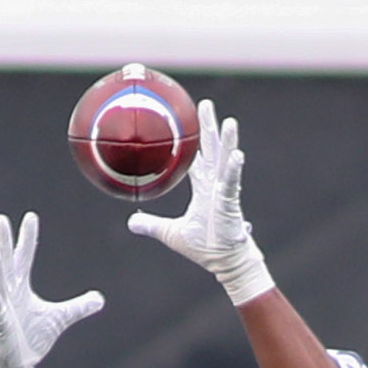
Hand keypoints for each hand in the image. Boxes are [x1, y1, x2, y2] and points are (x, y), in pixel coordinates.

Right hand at [0, 212, 103, 367]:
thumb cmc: (32, 336)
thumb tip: (100, 299)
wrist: (19, 363)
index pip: (24, 256)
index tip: (31, 216)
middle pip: (5, 262)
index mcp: (21, 286)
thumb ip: (78, 307)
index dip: (28, 238)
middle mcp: (8, 292)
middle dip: (3, 241)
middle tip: (0, 219)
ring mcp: (1, 308)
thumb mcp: (60, 318)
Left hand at [128, 99, 272, 306]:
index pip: (197, 160)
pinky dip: (234, 170)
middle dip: (209, 128)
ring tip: (230, 121)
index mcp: (204, 190)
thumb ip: (151, 225)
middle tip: (205, 104)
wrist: (224, 263)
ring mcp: (224, 193)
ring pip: (225, 161)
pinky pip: (232, 183)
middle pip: (212, 150)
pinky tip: (236, 156)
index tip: (191, 122)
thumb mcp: (170, 233)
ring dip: (228, 141)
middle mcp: (215, 186)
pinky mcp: (231, 203)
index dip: (193, 141)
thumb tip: (131, 223)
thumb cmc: (204, 248)